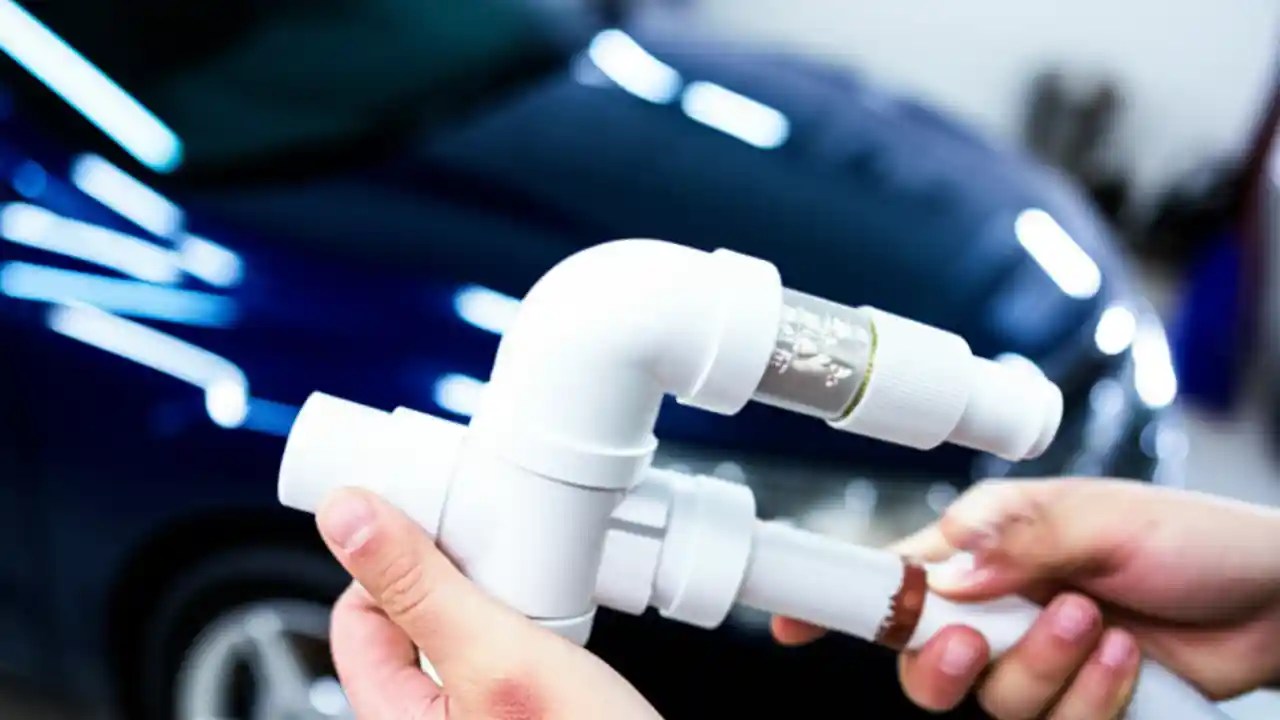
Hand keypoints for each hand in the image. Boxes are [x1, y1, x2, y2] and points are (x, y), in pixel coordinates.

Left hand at [316, 487, 661, 718]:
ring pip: (462, 632)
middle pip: (410, 619)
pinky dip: (528, 625)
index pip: (356, 617)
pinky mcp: (521, 712)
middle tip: (498, 563)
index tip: (434, 533)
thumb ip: (418, 588)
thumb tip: (347, 520)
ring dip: (498, 599)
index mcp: (396, 719)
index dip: (393, 566)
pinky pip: (504, 652)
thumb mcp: (497, 656)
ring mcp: (477, 719)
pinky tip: (559, 625)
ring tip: (535, 594)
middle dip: (455, 579)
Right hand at [772, 478, 1279, 717]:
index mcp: (987, 551)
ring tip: (1098, 620)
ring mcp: (1040, 663)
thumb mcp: (1104, 514)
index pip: (893, 575)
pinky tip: (1124, 656)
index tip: (788, 619)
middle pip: (925, 664)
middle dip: (943, 664)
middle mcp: (1001, 611)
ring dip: (1045, 667)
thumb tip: (951, 572)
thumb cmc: (1190, 537)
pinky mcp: (1081, 707)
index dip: (836, 597)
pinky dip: (1092, 697)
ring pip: (994, 702)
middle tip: (973, 640)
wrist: (1271, 597)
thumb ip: (1020, 538)